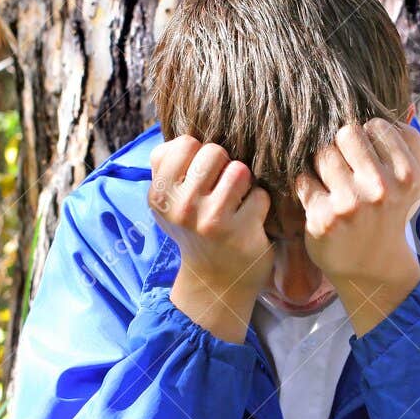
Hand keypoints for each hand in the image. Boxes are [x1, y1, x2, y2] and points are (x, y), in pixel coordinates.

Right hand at [149, 136, 272, 342]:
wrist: (215, 282)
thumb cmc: (195, 230)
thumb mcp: (169, 201)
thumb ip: (167, 164)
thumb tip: (184, 137)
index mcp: (159, 196)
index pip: (186, 143)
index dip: (200, 154)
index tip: (201, 176)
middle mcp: (181, 208)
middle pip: (214, 151)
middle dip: (224, 166)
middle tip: (222, 189)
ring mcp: (211, 221)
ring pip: (240, 170)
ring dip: (244, 184)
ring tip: (237, 203)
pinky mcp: (241, 233)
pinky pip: (260, 195)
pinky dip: (259, 205)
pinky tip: (249, 222)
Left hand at [295, 119, 419, 335]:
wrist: (373, 268)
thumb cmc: (389, 213)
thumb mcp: (411, 180)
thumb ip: (407, 140)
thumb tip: (395, 106)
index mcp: (409, 175)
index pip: (376, 125)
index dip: (367, 137)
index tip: (367, 157)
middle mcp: (382, 188)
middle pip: (347, 133)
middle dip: (342, 146)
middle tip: (345, 167)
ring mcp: (351, 204)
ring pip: (323, 153)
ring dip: (322, 165)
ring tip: (331, 183)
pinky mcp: (324, 218)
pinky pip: (303, 178)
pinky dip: (306, 185)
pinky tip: (318, 199)